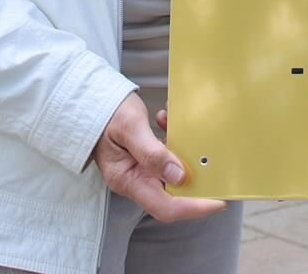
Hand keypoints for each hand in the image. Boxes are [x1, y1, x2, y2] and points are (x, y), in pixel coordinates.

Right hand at [91, 93, 224, 222]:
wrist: (88, 99)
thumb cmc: (105, 113)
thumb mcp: (129, 128)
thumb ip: (153, 153)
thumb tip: (179, 177)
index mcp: (127, 180)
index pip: (165, 207)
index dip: (193, 207)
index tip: (218, 201)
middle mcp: (134, 180)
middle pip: (172, 196)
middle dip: (197, 185)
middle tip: (220, 171)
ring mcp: (139, 170)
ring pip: (172, 175)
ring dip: (185, 157)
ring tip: (191, 135)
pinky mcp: (143, 158)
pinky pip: (166, 157)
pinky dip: (173, 141)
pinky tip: (169, 121)